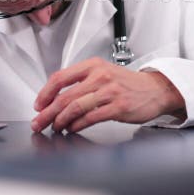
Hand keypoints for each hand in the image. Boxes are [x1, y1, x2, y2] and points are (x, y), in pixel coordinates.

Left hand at [31, 58, 184, 132]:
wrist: (155, 90)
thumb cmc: (127, 84)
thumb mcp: (103, 73)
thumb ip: (81, 82)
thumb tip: (55, 97)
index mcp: (93, 65)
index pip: (60, 77)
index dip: (45, 93)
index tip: (38, 105)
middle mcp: (100, 76)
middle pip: (64, 96)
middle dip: (47, 112)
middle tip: (39, 122)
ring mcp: (109, 91)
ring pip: (75, 107)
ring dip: (60, 121)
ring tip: (55, 127)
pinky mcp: (118, 107)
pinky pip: (90, 118)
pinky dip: (77, 125)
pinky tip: (72, 128)